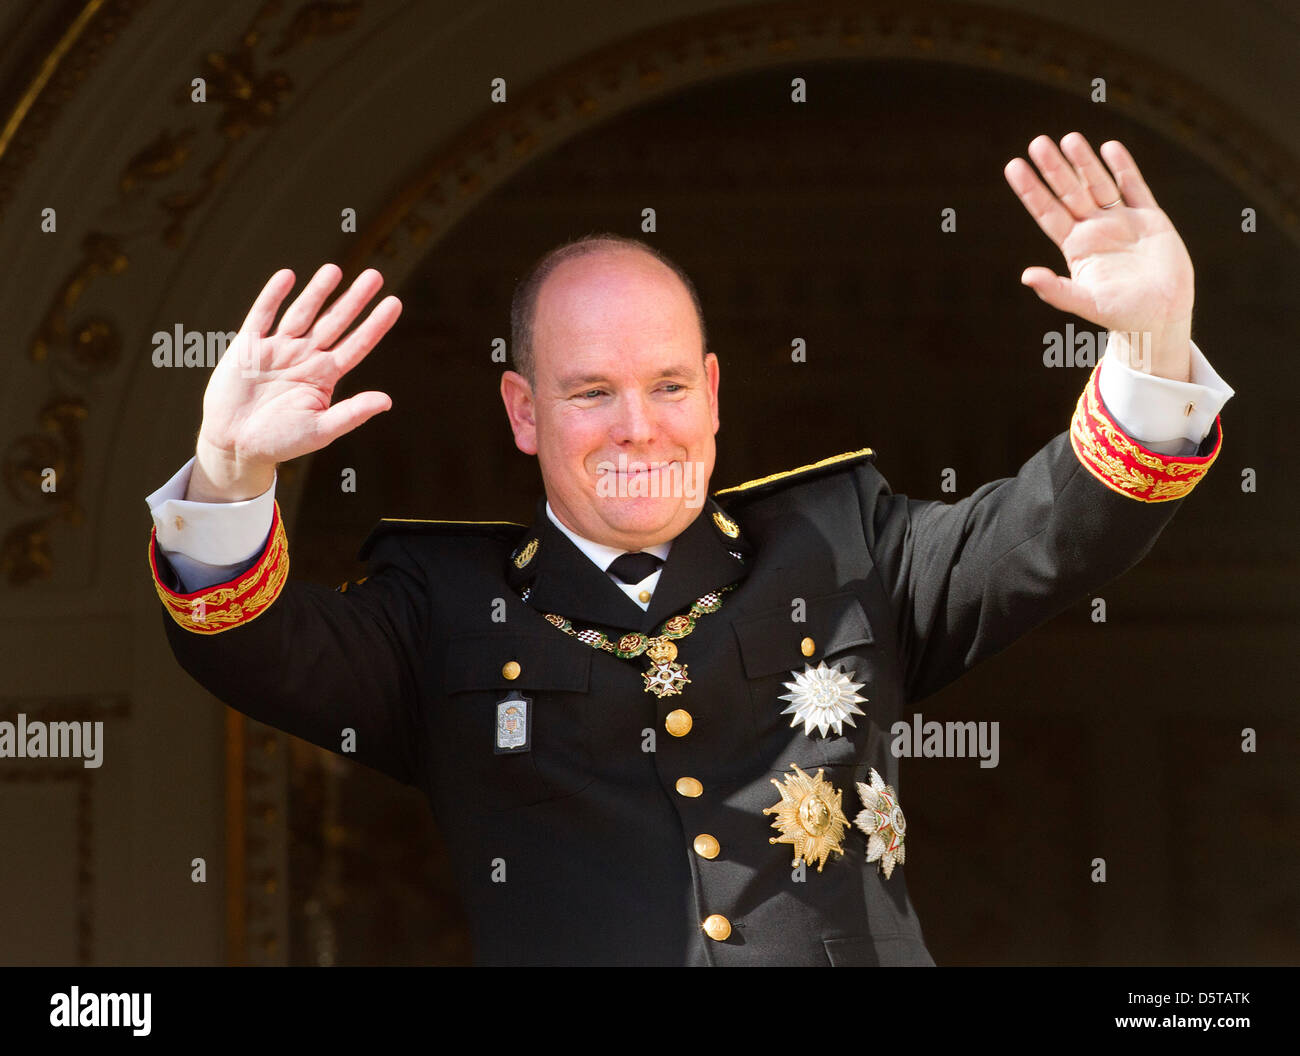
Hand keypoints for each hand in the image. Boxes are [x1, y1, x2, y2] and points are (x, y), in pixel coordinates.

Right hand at [189, 264, 400, 500]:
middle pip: (335, 322)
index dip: (375, 324)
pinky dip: (273, 295)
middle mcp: (305, 357)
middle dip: (354, 300)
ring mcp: (278, 349)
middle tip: (375, 276)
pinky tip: (288, 276)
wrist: (235, 445)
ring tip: (335, 270)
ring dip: (318, 292)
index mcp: (325, 376)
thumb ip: (352, 413)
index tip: (395, 303)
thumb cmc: (280, 441)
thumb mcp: (321, 430)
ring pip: (302, 313)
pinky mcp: (249, 346)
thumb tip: (386, 400)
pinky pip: (262, 315)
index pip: (357, 344)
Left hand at [1004, 133, 1192, 380]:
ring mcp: (1122, 222)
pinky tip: (1109, 148)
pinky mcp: (1150, 219)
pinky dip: (1123, 168)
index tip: (1013, 165)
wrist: (1161, 317)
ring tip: (1069, 138)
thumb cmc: (1120, 314)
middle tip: (1037, 142)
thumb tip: (1025, 276)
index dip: (1031, 190)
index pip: (1047, 212)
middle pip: (1069, 192)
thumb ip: (1055, 290)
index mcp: (1076, 247)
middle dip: (1054, 168)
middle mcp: (1095, 230)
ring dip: (1084, 162)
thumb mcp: (1084, 303)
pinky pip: (1134, 187)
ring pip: (1099, 184)